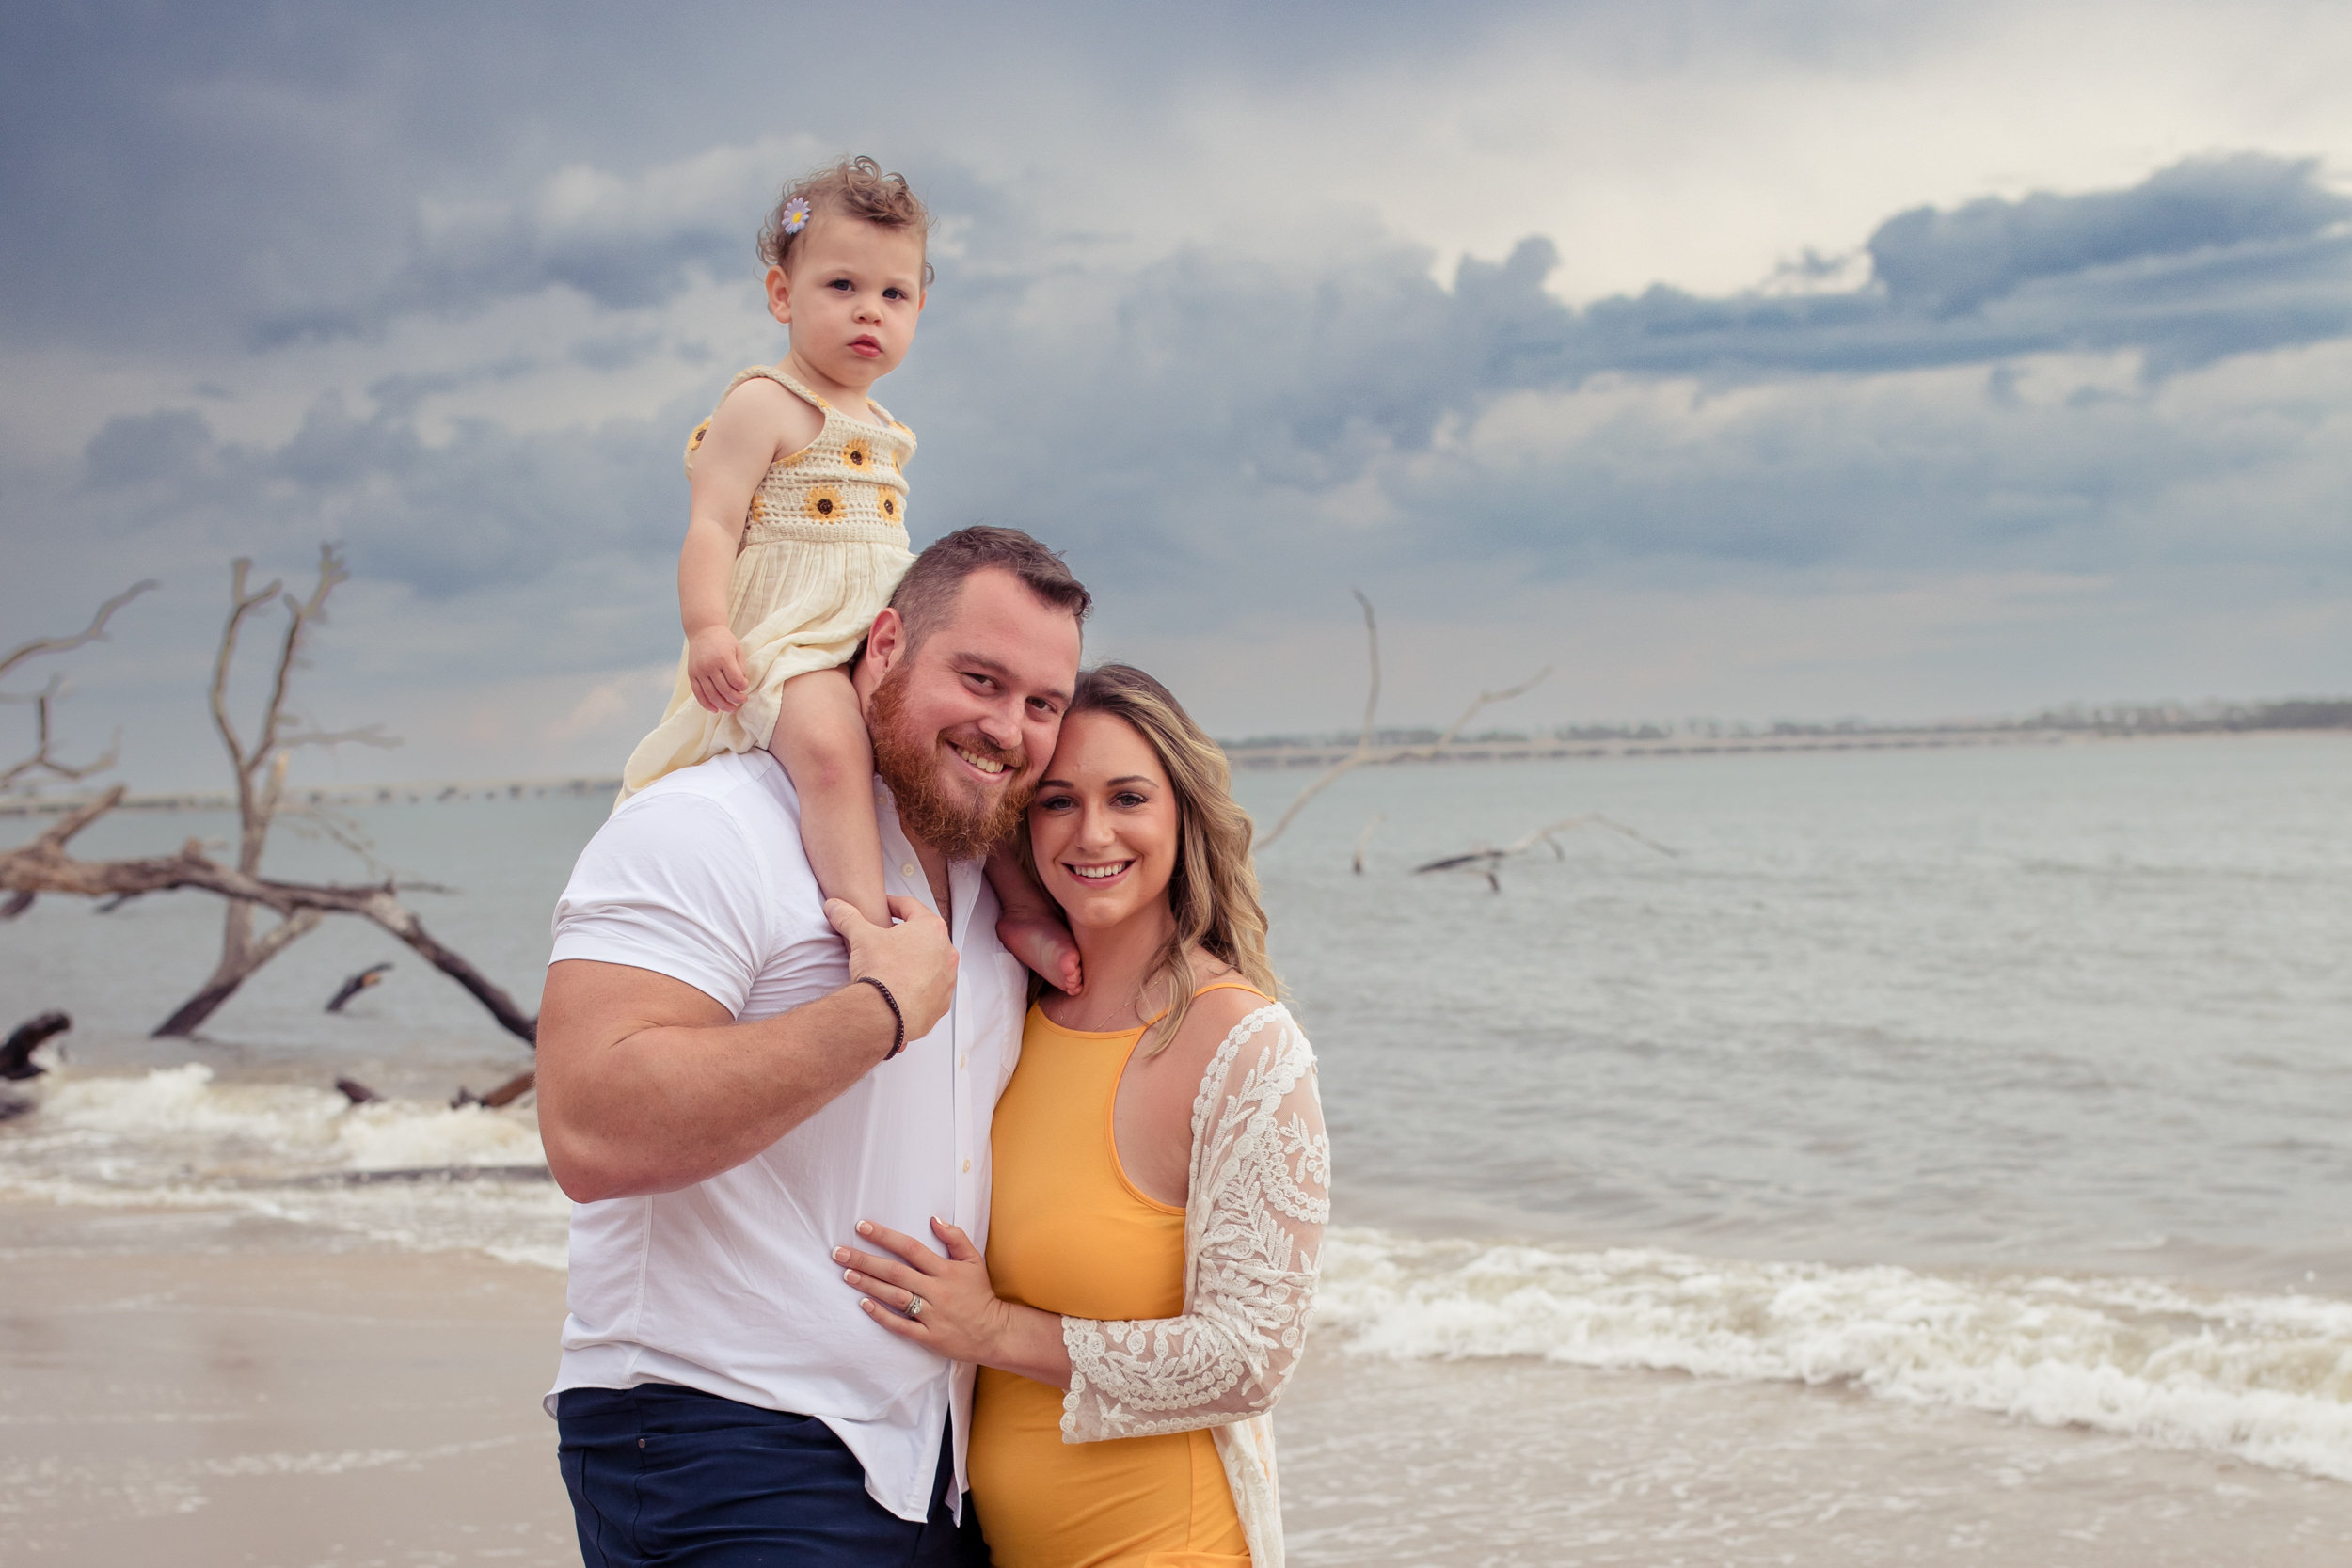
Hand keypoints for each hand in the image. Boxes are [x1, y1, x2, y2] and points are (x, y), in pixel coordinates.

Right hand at [687, 625, 749, 712]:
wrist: (703, 631)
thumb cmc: (724, 640)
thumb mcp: (737, 649)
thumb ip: (741, 667)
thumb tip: (741, 687)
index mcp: (723, 658)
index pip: (736, 681)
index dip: (743, 687)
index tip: (745, 686)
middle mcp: (709, 666)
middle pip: (724, 690)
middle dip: (736, 699)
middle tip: (743, 701)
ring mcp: (699, 671)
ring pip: (711, 695)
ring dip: (723, 705)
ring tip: (732, 709)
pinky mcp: (691, 675)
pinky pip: (698, 694)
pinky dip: (706, 704)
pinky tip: (715, 710)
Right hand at [826, 895, 956, 1041]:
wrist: (885, 1013)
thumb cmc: (882, 973)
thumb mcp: (860, 937)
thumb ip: (848, 917)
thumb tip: (836, 907)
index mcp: (931, 929)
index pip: (911, 907)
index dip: (894, 904)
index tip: (885, 906)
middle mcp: (945, 952)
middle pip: (925, 935)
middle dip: (906, 934)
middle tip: (888, 937)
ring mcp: (947, 978)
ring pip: (931, 962)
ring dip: (915, 960)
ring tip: (894, 964)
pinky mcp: (941, 1001)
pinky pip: (931, 988)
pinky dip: (919, 985)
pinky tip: (902, 987)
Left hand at [835, 1217, 1009, 1364]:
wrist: (994, 1332)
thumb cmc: (979, 1293)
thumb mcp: (973, 1261)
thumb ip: (956, 1238)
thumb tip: (934, 1219)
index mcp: (945, 1270)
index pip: (910, 1248)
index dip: (885, 1237)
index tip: (861, 1227)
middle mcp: (936, 1291)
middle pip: (895, 1272)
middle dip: (865, 1260)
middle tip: (839, 1252)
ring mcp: (931, 1315)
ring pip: (894, 1297)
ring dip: (868, 1284)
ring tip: (846, 1273)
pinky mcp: (927, 1336)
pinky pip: (900, 1325)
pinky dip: (881, 1314)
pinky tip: (864, 1304)